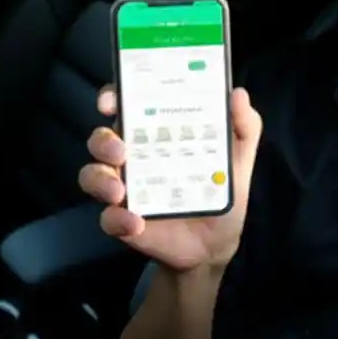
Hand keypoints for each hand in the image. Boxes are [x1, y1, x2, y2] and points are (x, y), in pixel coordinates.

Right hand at [78, 85, 262, 271]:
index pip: (125, 105)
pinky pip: (108, 217)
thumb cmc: (221, 189)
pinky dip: (118, 219)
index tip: (112, 101)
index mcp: (154, 132)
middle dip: (104, 141)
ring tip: (119, 190)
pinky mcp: (122, 219)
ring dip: (100, 179)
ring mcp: (124, 188)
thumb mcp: (239, 155)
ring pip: (93, 175)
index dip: (112, 97)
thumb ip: (243, 125)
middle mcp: (132, 155)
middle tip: (120, 150)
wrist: (217, 243)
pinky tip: (136, 222)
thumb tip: (238, 95)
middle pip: (102, 139)